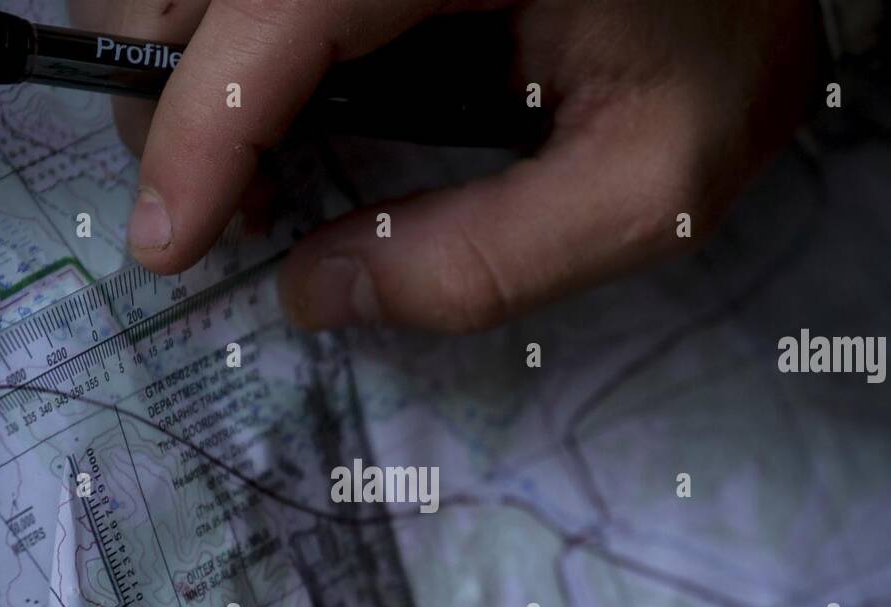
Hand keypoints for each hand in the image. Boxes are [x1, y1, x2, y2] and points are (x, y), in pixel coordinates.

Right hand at [84, 0, 817, 332]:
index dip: (197, 133)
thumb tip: (311, 295)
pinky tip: (269, 101)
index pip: (270, 12)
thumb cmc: (723, 51)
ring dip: (184, 73)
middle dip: (169, 105)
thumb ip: (486, 260)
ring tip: (251, 166)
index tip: (167, 245)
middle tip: (228, 210)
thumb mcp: (646, 187)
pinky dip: (219, 45)